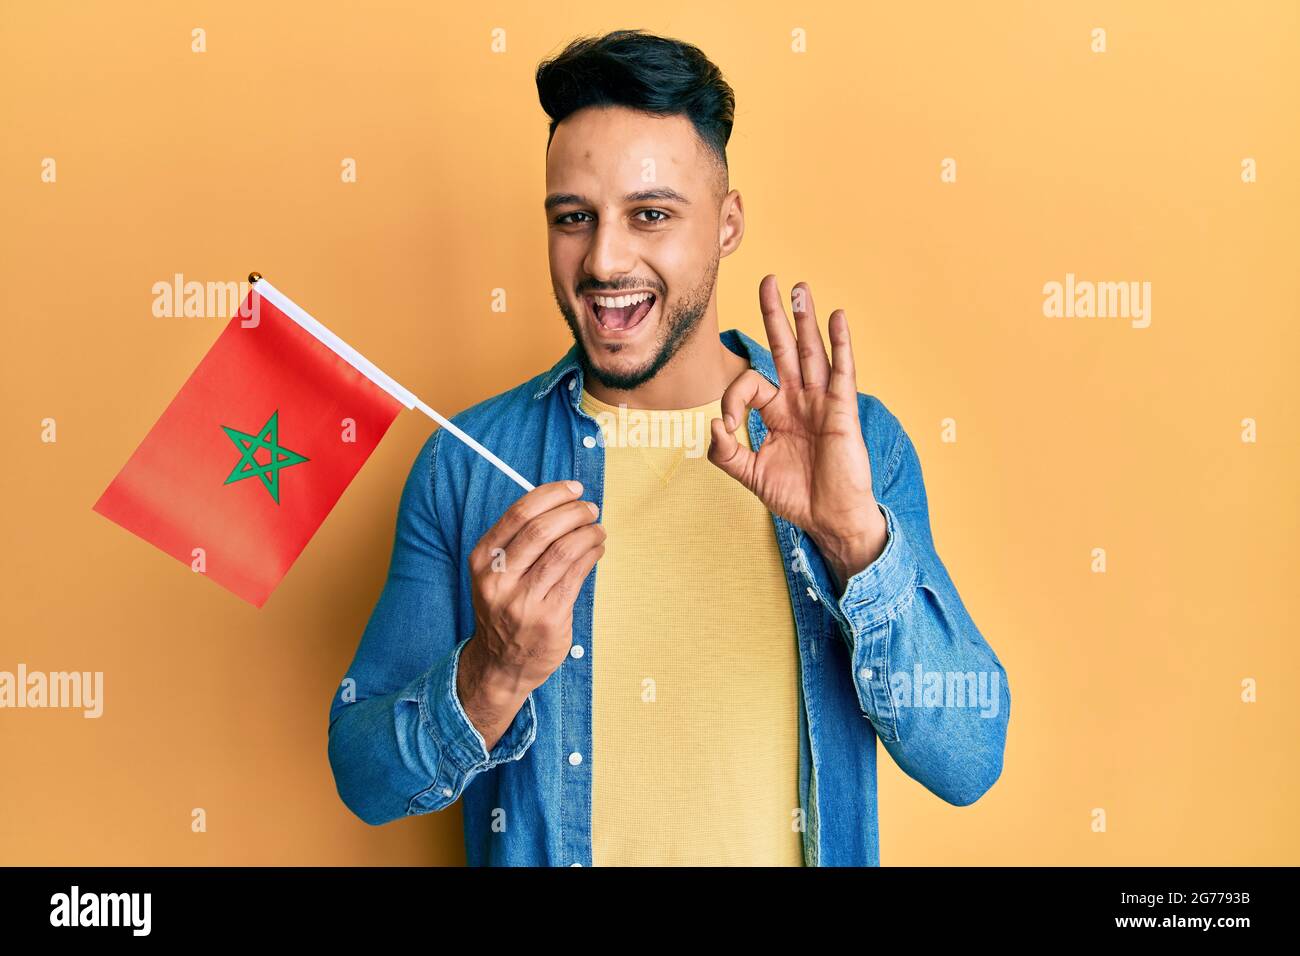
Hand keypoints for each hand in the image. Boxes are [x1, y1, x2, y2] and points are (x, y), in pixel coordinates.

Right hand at [458, 480, 604, 746]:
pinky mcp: (548, 619)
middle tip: (591, 509)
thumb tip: (563, 502)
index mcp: (482, 560)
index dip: (551, 494)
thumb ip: (519, 541)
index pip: (519, 514)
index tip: (574, 488)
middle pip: (542, 530)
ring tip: (598, 529)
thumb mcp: (495, 574)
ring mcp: (523, 602)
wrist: (500, 663)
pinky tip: (597, 548)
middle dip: (573, 512)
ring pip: (563, 551)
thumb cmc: (505, 608)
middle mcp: (498, 580)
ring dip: (588, 533)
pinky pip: (576, 575)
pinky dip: (592, 554)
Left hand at [707, 275, 886, 590]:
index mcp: (776, 411)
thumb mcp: (750, 474)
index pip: (750, 383)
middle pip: (785, 348)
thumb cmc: (795, 497)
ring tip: (800, 287)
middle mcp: (798, 400)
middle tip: (769, 280)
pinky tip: (837, 318)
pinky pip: (841, 372)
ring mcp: (821, 402)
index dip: (732, 398)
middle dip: (775, 315)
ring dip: (805, 320)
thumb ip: (726, 452)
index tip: (728, 425)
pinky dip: (841, 344)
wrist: (829, 519)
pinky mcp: (841, 411)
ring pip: (812, 352)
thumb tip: (711, 426)